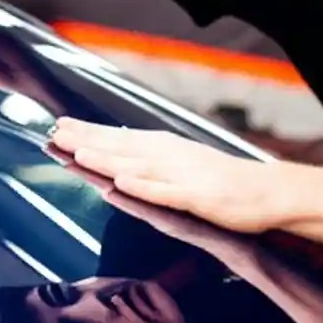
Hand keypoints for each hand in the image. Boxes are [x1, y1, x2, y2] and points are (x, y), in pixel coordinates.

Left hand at [48, 117, 300, 233]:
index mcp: (165, 148)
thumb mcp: (182, 166)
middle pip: (122, 147)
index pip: (119, 138)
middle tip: (54, 132)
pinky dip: (143, 186)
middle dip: (87, 139)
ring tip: (77, 151)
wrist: (268, 192)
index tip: (58, 125)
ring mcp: (183, 176)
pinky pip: (165, 192)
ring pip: (138, 165)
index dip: (88, 131)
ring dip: (107, 158)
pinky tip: (121, 181)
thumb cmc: (224, 182)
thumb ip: (151, 163)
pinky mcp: (197, 197)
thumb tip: (116, 160)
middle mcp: (170, 157)